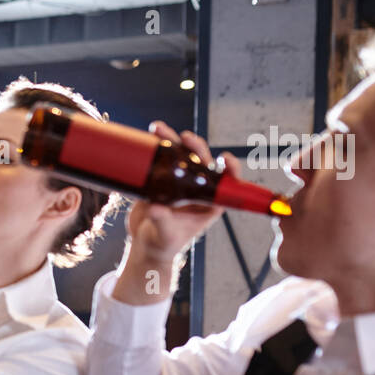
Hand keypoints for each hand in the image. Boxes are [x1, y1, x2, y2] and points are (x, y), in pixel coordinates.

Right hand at [112, 122, 231, 304]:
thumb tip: (156, 207)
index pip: (226, 181)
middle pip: (201, 161)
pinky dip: (157, 146)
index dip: (229, 167)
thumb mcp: (165, 234)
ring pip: (181, 155)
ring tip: (159, 130)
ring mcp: (179, 182)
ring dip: (173, 140)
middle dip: (196, 147)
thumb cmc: (163, 244)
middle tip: (185, 137)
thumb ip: (163, 220)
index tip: (223, 157)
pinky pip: (162, 158)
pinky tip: (150, 136)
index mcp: (209, 202)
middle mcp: (197, 189)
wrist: (144, 244)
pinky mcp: (161, 179)